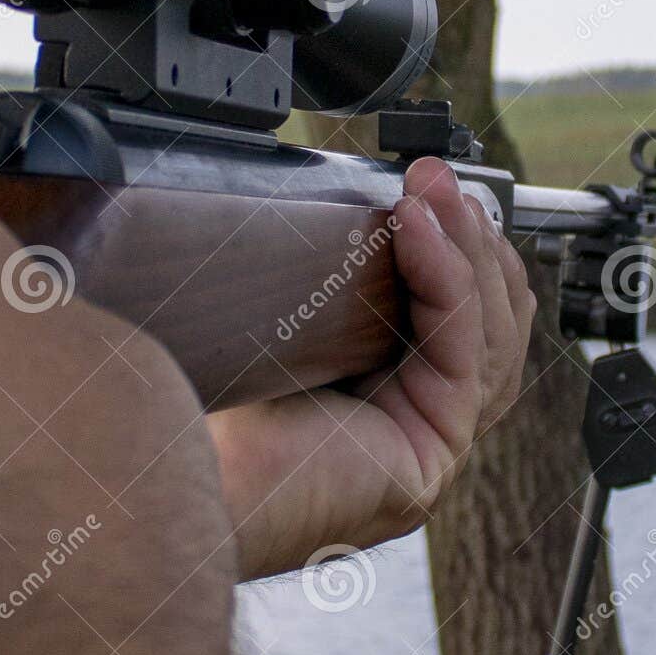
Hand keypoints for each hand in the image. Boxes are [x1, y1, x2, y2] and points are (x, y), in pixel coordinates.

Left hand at [206, 156, 536, 578]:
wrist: (164, 476)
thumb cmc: (195, 410)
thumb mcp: (277, 320)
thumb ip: (323, 276)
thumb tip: (355, 199)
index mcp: (378, 404)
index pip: (457, 322)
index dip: (459, 252)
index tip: (426, 188)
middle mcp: (410, 430)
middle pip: (492, 328)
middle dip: (474, 242)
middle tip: (434, 178)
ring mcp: (428, 447)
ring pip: (489, 340)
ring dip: (468, 249)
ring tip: (431, 187)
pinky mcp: (430, 454)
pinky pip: (462, 354)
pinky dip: (450, 279)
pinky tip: (419, 227)